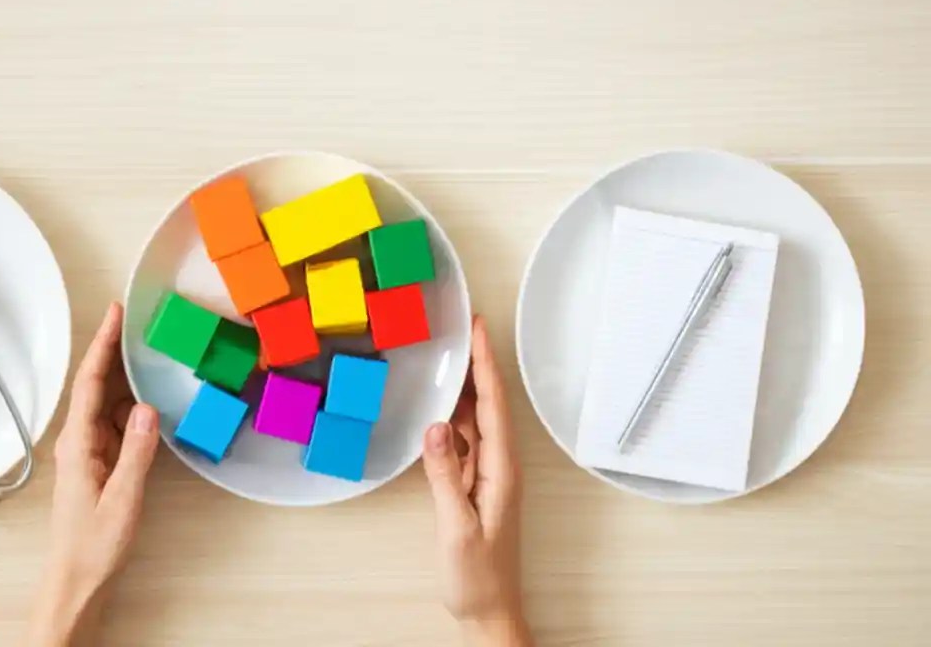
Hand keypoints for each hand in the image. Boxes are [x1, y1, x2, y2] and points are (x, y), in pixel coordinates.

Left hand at [25, 302, 160, 646]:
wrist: (77, 579)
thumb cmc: (94, 545)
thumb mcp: (122, 500)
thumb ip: (137, 454)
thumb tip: (148, 409)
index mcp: (78, 444)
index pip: (91, 384)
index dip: (103, 346)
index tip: (115, 314)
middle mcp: (79, 441)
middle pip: (98, 386)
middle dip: (116, 353)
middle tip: (140, 324)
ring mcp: (89, 451)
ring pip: (110, 405)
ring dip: (129, 383)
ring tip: (154, 361)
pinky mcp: (99, 463)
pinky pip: (117, 425)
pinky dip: (135, 411)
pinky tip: (154, 410)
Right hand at [422, 317, 531, 646]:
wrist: (488, 612)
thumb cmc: (477, 577)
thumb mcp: (456, 526)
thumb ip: (445, 476)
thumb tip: (434, 426)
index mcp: (502, 471)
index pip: (494, 406)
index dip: (486, 365)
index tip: (478, 329)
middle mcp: (499, 466)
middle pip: (487, 404)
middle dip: (477, 363)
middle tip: (461, 326)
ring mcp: (487, 475)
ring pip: (475, 420)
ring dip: (462, 387)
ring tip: (446, 354)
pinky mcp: (474, 485)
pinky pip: (464, 440)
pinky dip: (450, 417)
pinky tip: (437, 406)